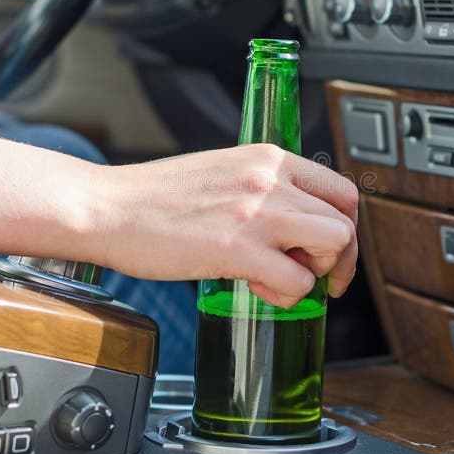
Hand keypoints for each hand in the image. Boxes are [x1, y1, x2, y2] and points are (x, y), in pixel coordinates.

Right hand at [93, 144, 358, 307]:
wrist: (108, 207)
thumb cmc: (156, 197)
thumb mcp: (224, 172)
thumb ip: (263, 190)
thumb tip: (293, 226)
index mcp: (269, 158)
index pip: (341, 190)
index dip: (344, 227)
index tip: (329, 252)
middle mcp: (271, 179)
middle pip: (345, 220)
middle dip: (337, 258)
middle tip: (315, 276)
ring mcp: (258, 212)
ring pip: (334, 244)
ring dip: (316, 272)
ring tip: (280, 278)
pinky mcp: (239, 249)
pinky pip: (298, 282)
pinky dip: (285, 295)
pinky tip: (255, 286)